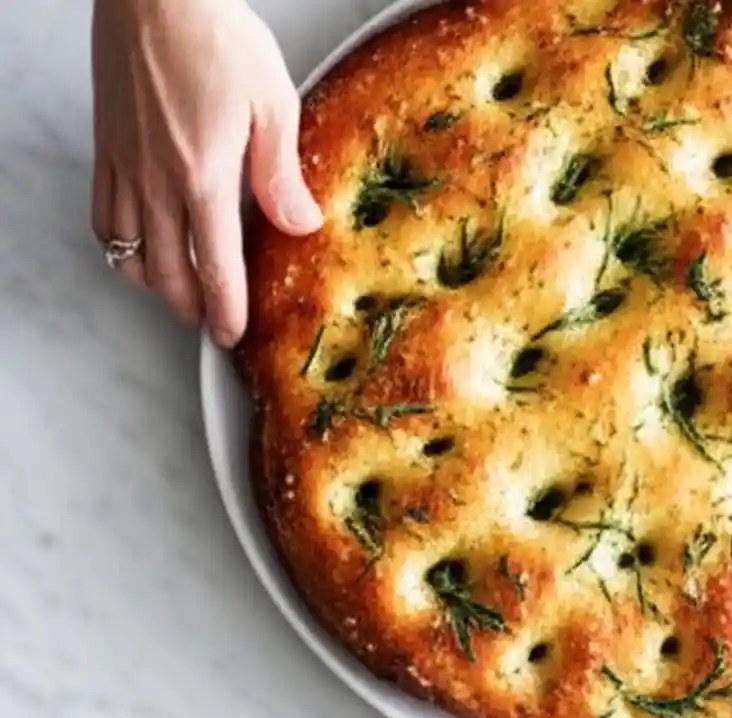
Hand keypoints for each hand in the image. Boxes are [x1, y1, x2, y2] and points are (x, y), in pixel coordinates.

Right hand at [91, 0, 322, 346]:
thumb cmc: (216, 38)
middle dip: (190, 308)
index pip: (215, 267)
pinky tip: (135, 247)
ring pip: (127, 251)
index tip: (232, 335)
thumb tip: (301, 225)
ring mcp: (124, 166)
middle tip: (211, 323)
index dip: (225, 310)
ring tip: (178, 293)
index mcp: (203, 177)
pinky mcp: (106, 147)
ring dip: (153, 283)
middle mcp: (156, 181)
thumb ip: (282, 175)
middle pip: (167, 272)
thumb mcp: (273, 105)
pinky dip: (117, 245)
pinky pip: (101, 215)